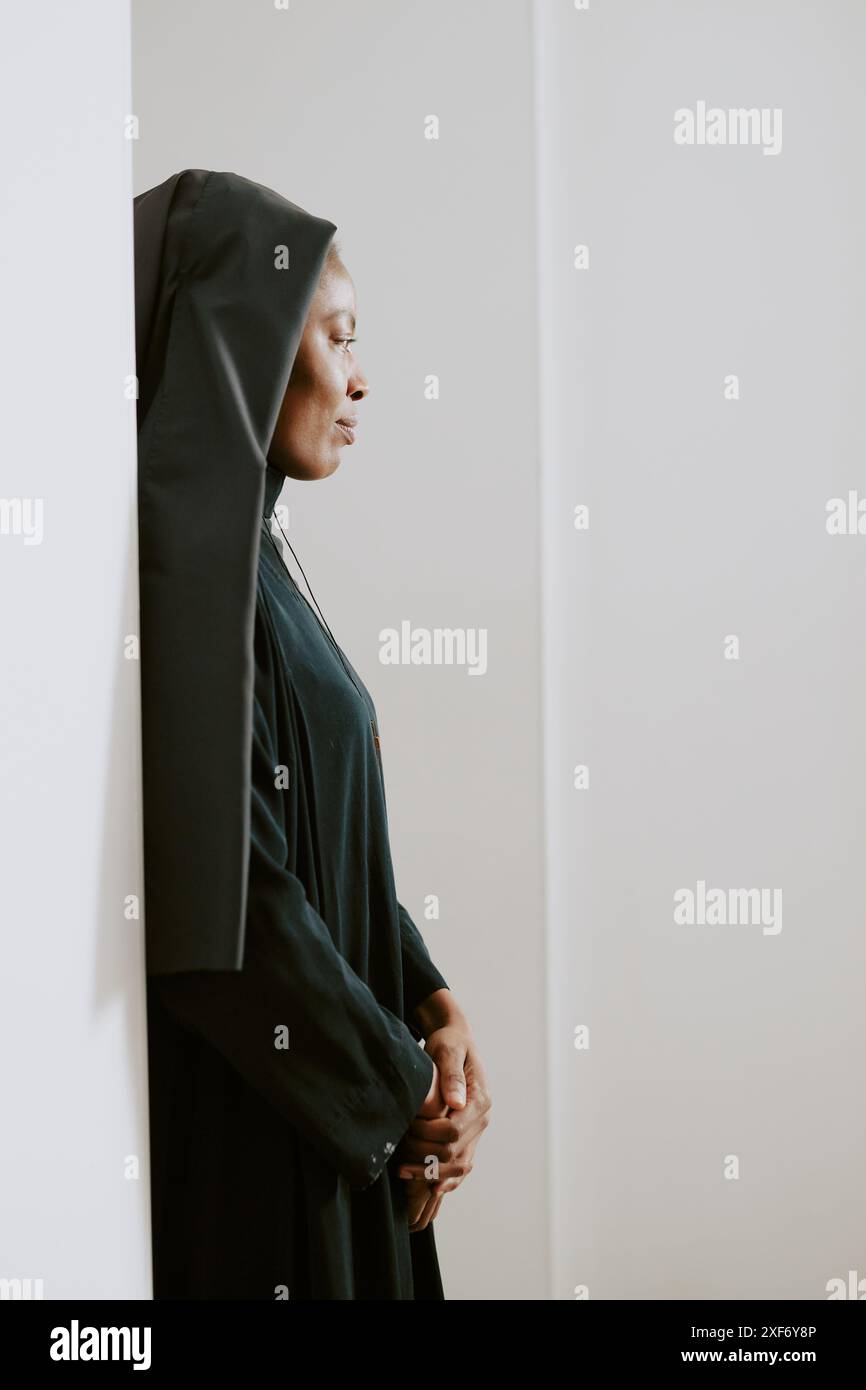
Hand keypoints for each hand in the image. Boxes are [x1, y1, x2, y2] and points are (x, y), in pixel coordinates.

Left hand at [396, 1001, 491, 1199]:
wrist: (456, 1042)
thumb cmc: (450, 1043)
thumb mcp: (449, 1051)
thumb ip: (452, 1075)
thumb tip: (456, 1102)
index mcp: (480, 1100)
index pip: (454, 1130)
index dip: (428, 1135)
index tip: (406, 1130)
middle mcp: (481, 1118)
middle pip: (454, 1152)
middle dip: (424, 1156)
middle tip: (397, 1155)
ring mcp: (476, 1130)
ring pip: (458, 1165)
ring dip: (431, 1173)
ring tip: (403, 1172)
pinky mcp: (467, 1135)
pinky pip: (460, 1164)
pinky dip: (445, 1178)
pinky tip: (425, 1185)